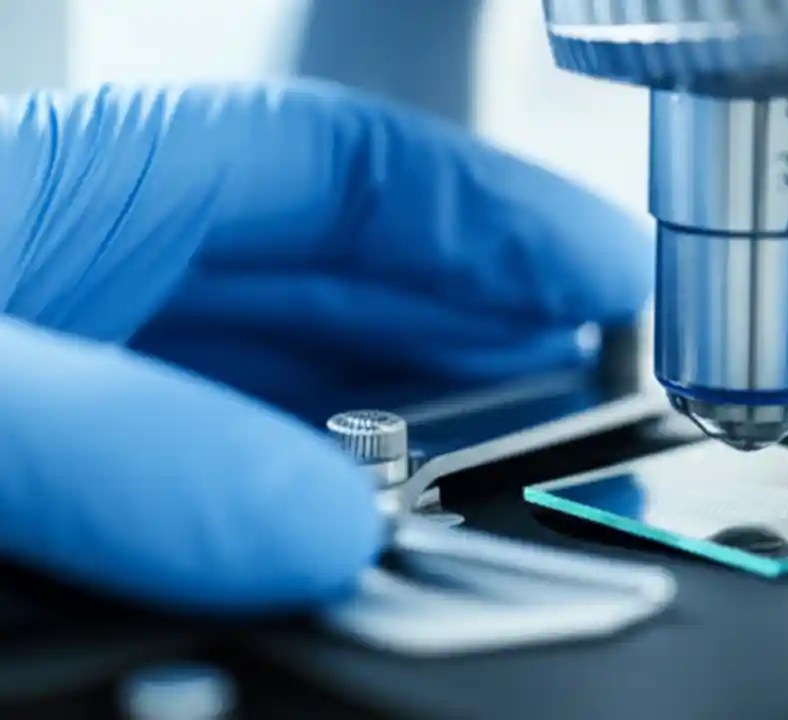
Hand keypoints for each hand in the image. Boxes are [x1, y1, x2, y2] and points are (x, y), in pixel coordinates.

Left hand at [0, 82, 650, 612]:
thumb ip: (131, 451)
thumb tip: (330, 532)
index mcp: (78, 183)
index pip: (341, 162)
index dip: (492, 211)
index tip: (604, 270)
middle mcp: (91, 263)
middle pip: (338, 267)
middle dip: (477, 314)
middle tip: (593, 374)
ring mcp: (75, 360)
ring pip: (289, 363)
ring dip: (413, 401)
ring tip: (522, 435)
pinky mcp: (65, 460)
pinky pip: (222, 447)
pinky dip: (315, 476)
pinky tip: (370, 507)